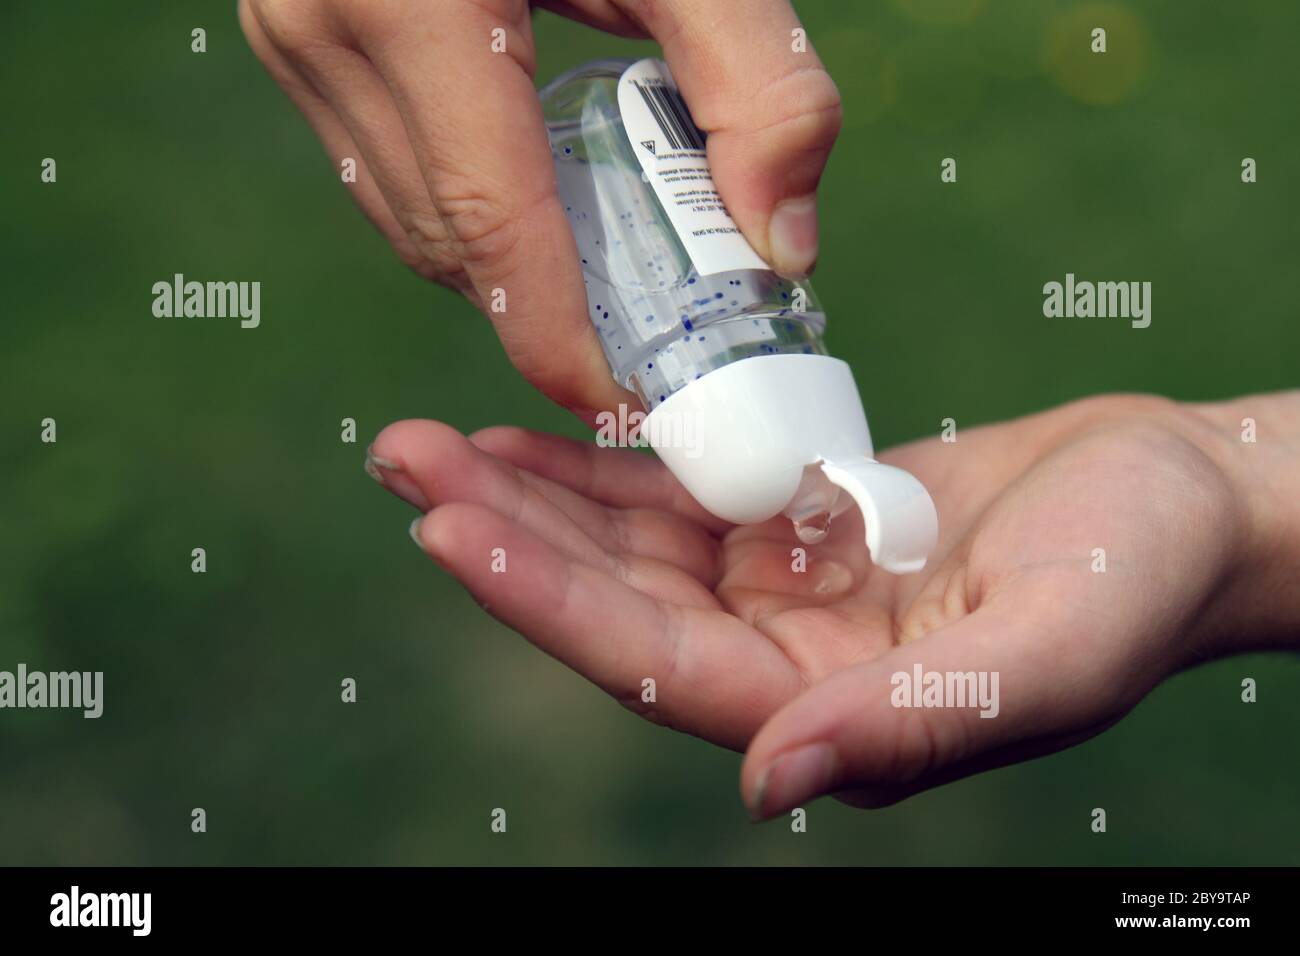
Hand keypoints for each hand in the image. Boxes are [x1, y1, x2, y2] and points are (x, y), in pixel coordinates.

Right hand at [240, 0, 841, 412]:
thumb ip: (753, 81)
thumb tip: (785, 243)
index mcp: (416, 0)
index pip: (489, 223)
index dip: (556, 334)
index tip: (623, 401)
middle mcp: (325, 27)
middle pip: (450, 240)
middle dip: (547, 305)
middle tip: (646, 328)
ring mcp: (291, 36)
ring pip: (408, 219)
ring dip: (506, 259)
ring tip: (599, 260)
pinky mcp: (292, 39)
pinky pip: (384, 172)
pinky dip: (465, 205)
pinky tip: (530, 185)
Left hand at [368, 391, 1299, 816]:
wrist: (1176, 502)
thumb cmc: (1138, 575)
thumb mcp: (1050, 652)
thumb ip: (918, 724)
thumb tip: (769, 786)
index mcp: (827, 714)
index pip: (656, 667)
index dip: (549, 600)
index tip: (450, 525)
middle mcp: (783, 666)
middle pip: (615, 605)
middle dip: (506, 535)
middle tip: (402, 461)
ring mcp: (782, 596)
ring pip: (628, 552)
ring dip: (531, 496)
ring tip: (430, 444)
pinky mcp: (793, 531)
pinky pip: (678, 503)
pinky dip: (604, 469)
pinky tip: (533, 431)